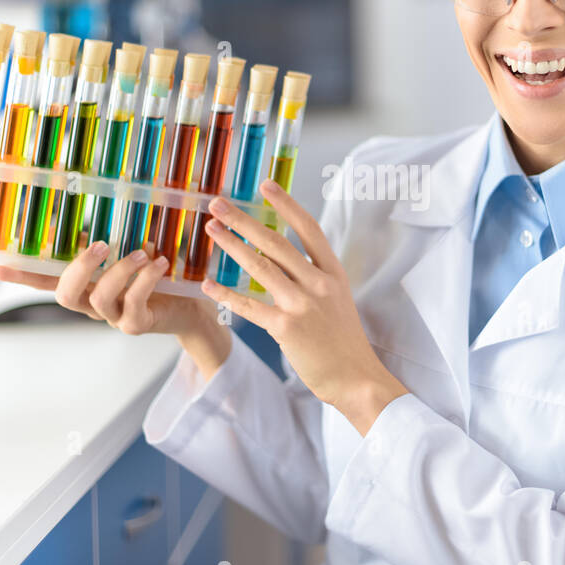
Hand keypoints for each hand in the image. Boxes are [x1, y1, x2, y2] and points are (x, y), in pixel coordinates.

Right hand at [0, 239, 213, 339]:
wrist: (190, 306)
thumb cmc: (155, 274)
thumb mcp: (128, 252)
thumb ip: (107, 240)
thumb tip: (86, 217)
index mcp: (84, 286)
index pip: (45, 281)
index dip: (20, 275)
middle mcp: (92, 305)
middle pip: (65, 295)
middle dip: (79, 268)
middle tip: (99, 244)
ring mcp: (113, 317)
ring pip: (99, 299)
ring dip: (119, 271)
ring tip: (141, 251)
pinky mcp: (137, 324)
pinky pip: (134, 303)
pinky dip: (145, 279)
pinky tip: (159, 262)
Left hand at [197, 180, 406, 434]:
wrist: (357, 378)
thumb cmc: (344, 342)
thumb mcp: (338, 300)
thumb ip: (313, 278)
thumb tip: (282, 259)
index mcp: (334, 273)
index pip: (309, 229)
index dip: (286, 204)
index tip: (266, 185)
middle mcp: (319, 284)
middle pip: (277, 242)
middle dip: (244, 220)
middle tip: (218, 203)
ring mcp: (303, 305)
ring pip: (261, 267)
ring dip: (232, 246)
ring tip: (210, 231)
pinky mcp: (287, 328)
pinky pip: (249, 306)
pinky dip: (226, 294)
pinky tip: (207, 285)